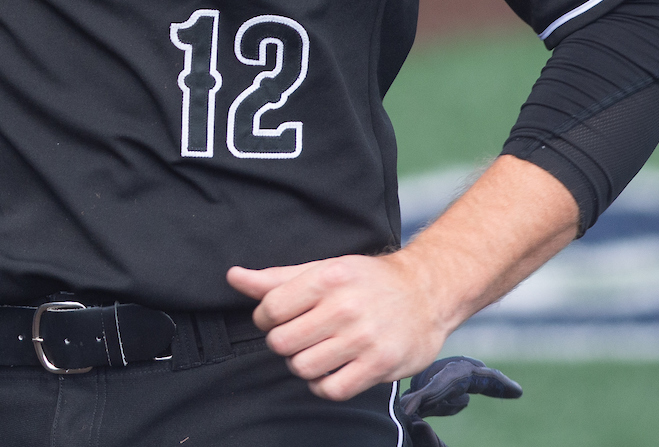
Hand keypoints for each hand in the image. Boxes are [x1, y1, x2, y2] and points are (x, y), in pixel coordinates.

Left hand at [227, 253, 455, 400]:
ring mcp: (364, 339)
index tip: (276, 319)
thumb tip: (232, 277)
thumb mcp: (322, 269)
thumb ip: (275, 278)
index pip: (270, 308)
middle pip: (281, 342)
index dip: (264, 318)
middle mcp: (345, 308)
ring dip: (301, 364)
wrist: (426, 293)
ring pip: (303, 367)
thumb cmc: (366, 281)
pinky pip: (332, 389)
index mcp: (327, 279)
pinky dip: (322, 385)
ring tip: (314, 352)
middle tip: (296, 337)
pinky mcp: (380, 365)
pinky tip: (328, 371)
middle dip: (281, 342)